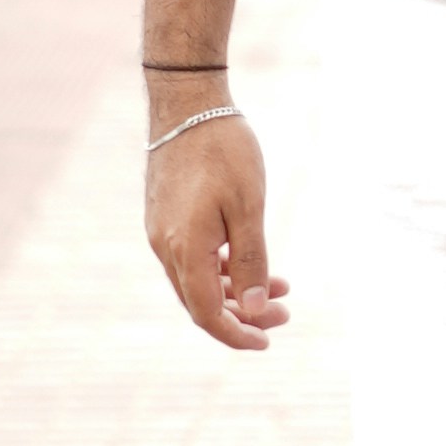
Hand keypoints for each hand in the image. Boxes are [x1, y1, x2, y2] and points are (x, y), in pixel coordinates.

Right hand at [146, 108, 289, 351]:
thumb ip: (252, 261)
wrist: (187, 104)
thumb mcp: (249, 206)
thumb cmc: (223, 150)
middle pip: (200, 303)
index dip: (237, 335)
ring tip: (280, 288)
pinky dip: (219, 269)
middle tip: (286, 314)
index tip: (268, 342)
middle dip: (243, 315)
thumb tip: (257, 309)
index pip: (207, 314)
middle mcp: (164, 247)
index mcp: (185, 249)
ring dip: (235, 291)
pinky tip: (246, 260)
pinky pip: (190, 259)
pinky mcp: (163, 217)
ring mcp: (160, 232)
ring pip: (195, 281)